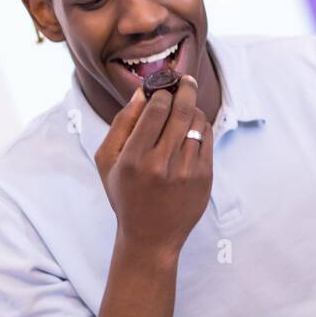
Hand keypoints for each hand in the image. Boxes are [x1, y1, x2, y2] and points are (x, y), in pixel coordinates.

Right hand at [94, 75, 213, 257]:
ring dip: (194, 108)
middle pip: (181, 111)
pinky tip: (194, 126)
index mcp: (134, 159)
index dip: (162, 94)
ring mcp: (186, 172)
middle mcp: (162, 165)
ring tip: (187, 105)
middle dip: (186, 89)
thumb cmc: (125, 194)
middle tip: (186, 80)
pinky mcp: (204, 178)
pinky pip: (208, 139)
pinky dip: (202, 126)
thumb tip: (143, 93)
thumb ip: (121, 124)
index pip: (155, 110)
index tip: (163, 89)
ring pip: (198, 123)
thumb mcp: (107, 161)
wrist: (150, 236)